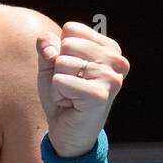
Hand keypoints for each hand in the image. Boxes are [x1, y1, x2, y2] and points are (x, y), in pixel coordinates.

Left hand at [36, 22, 129, 156]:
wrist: (67, 132)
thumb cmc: (63, 96)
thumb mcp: (51, 66)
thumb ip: (47, 47)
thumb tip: (47, 44)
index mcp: (109, 48)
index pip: (71, 29)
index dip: (60, 51)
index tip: (71, 72)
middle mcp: (116, 60)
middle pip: (67, 44)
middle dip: (59, 67)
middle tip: (70, 87)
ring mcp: (111, 77)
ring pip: (62, 62)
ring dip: (58, 83)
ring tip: (70, 96)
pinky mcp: (100, 95)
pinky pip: (60, 81)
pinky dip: (57, 94)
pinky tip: (70, 104)